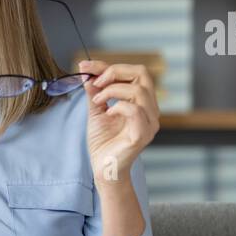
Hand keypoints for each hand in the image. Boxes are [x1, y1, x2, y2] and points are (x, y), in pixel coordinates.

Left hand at [80, 59, 159, 183]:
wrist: (103, 169)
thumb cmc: (103, 142)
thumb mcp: (96, 111)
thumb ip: (95, 91)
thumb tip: (86, 71)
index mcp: (143, 102)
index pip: (134, 72)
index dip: (108, 66)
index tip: (84, 66)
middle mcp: (151, 110)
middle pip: (143, 73)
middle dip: (114, 72)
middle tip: (95, 82)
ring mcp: (150, 122)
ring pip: (139, 90)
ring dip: (112, 90)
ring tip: (97, 101)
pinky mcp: (142, 134)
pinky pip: (134, 110)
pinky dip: (117, 107)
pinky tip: (107, 114)